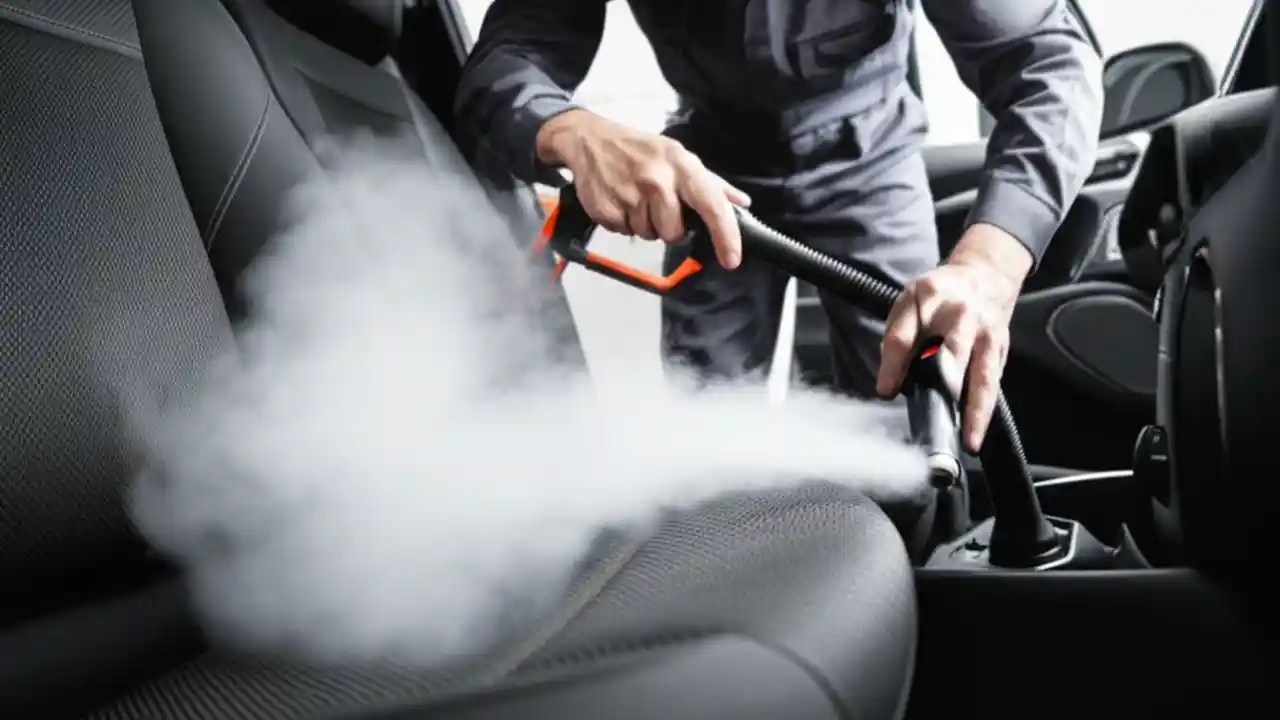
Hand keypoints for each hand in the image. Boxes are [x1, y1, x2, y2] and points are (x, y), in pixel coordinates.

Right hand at [535, 109, 751, 268]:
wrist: (590, 139)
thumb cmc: (642, 150)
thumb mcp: (679, 157)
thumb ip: (712, 184)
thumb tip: (741, 204)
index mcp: (682, 166)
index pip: (712, 206)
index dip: (726, 236)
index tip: (732, 259)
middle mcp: (658, 180)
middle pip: (674, 232)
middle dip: (668, 227)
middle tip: (657, 204)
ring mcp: (630, 195)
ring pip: (648, 235)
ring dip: (644, 224)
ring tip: (635, 197)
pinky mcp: (606, 209)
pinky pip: (624, 232)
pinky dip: (623, 222)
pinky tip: (619, 200)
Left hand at [876, 224, 1032, 452]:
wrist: (985, 273)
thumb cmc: (939, 294)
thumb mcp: (908, 302)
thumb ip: (897, 337)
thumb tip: (889, 383)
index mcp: (930, 299)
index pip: (905, 335)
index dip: (894, 365)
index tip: (886, 390)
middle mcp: (963, 316)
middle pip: (954, 353)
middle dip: (946, 386)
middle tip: (937, 420)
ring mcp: (987, 334)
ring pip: (984, 376)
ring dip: (976, 411)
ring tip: (970, 440)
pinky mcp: (1002, 349)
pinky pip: (993, 382)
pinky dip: (985, 408)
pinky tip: (977, 431)